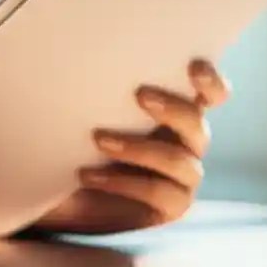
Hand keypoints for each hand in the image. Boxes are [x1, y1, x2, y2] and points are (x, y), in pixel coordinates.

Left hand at [31, 59, 230, 234]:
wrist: (56, 197)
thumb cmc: (70, 145)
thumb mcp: (80, 115)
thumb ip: (97, 91)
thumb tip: (80, 58)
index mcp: (175, 114)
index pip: (210, 95)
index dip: (210, 82)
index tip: (194, 67)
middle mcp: (186, 143)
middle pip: (196, 124)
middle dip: (173, 108)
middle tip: (140, 95)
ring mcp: (182, 177)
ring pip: (179, 160)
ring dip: (139, 148)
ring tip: (98, 139)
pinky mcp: (171, 207)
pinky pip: (159, 193)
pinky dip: (124, 182)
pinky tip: (88, 175)